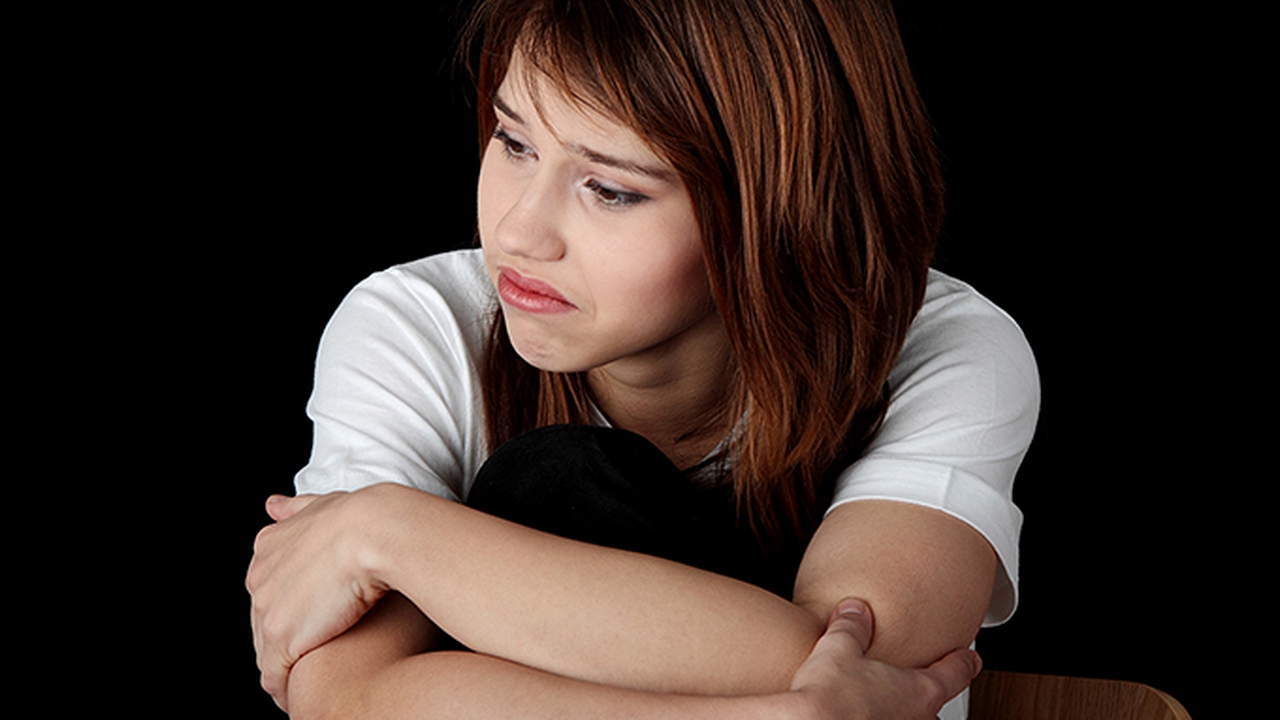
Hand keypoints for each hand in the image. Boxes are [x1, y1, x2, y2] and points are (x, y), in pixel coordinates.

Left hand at [246, 491, 389, 711]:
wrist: (377, 532)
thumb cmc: (364, 517)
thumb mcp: (323, 505)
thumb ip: (297, 510)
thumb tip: (273, 505)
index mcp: (267, 549)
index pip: (270, 591)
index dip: (291, 610)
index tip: (312, 623)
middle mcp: (258, 579)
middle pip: (263, 623)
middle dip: (284, 643)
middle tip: (313, 659)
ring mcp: (266, 611)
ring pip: (266, 653)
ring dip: (284, 671)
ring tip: (307, 687)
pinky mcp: (281, 640)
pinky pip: (274, 677)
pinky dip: (286, 692)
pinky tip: (305, 700)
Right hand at [788, 598, 981, 719]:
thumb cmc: (830, 700)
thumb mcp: (839, 648)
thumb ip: (852, 628)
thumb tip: (855, 612)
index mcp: (919, 692)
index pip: (954, 673)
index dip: (964, 662)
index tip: (971, 658)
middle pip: (932, 704)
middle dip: (924, 692)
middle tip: (915, 681)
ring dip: (899, 710)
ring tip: (881, 702)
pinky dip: (876, 717)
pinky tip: (860, 715)